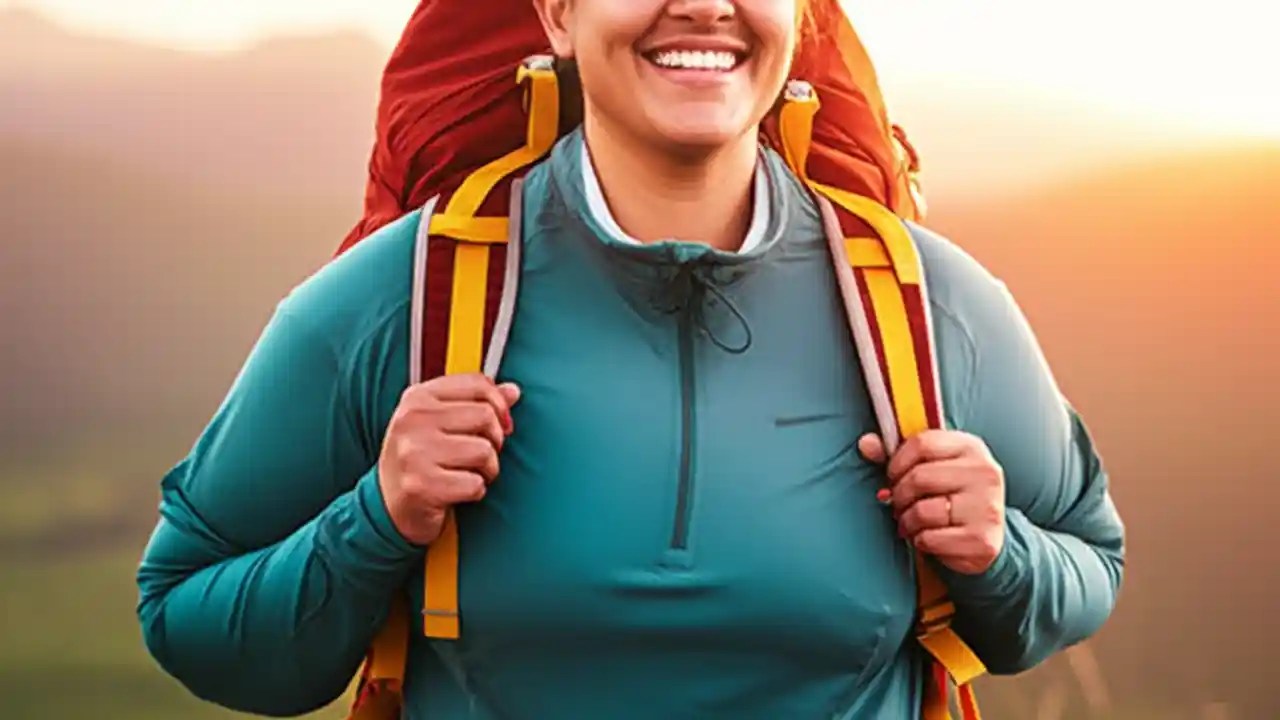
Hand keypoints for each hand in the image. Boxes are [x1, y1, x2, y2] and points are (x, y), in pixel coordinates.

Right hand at [378, 373, 520, 545]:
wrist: (387, 504)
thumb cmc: (419, 459)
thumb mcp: (439, 422)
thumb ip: (476, 402)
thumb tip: (513, 391)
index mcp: (418, 398)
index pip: (476, 384)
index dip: (499, 404)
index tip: (500, 421)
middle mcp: (413, 420)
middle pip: (485, 416)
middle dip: (494, 440)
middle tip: (481, 454)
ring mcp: (415, 453)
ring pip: (484, 451)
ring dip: (487, 469)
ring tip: (469, 472)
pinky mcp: (422, 486)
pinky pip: (475, 484)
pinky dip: (475, 491)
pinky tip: (458, 491)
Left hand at [858, 430, 1005, 574]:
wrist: (983, 539)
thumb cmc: (951, 497)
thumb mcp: (931, 468)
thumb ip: (898, 455)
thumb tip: (866, 443)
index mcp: (971, 448)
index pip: (922, 443)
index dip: (897, 462)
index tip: (893, 476)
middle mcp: (985, 473)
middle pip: (919, 477)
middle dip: (899, 494)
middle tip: (898, 504)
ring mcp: (987, 507)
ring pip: (923, 511)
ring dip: (907, 520)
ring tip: (910, 522)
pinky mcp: (982, 540)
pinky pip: (931, 538)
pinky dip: (920, 541)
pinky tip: (925, 538)